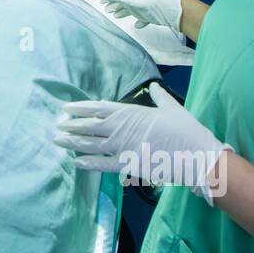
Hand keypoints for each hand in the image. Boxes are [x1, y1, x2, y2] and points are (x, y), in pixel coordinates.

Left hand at [55, 83, 230, 202]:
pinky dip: (88, 163)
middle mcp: (123, 129)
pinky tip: (76, 162)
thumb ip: (160, 97)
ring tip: (58, 141)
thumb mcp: (172, 108)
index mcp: (131, 113)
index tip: (65, 108)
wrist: (196, 155)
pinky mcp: (128, 165)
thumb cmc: (186, 130)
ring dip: (73, 142)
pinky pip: (103, 164)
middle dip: (72, 126)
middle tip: (57, 127)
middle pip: (90, 126)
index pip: (98, 108)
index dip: (80, 108)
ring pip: (92, 144)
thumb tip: (155, 87)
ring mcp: (124, 148)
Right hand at [87, 0, 183, 32]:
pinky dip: (139, 21)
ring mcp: (143, 7)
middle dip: (114, 5)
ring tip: (115, 16)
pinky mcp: (150, 16)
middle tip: (105, 10)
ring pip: (130, 10)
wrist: (168, 8)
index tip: (99, 1)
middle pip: (122, 2)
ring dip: (123, 12)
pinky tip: (137, 26)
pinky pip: (142, 18)